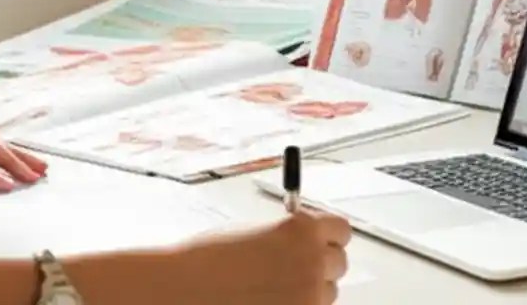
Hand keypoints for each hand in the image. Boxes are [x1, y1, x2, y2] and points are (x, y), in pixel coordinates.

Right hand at [163, 209, 351, 304]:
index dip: (328, 236)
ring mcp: (309, 296)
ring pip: (327, 293)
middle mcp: (313, 261)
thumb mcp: (254, 231)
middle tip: (293, 268)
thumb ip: (287, 234)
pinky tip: (269, 300)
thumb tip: (305, 241)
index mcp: (302, 230)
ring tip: (272, 288)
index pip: (341, 230)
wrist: (185, 288)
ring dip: (309, 291)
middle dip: (320, 265)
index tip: (319, 240)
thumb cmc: (209, 259)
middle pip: (339, 263)